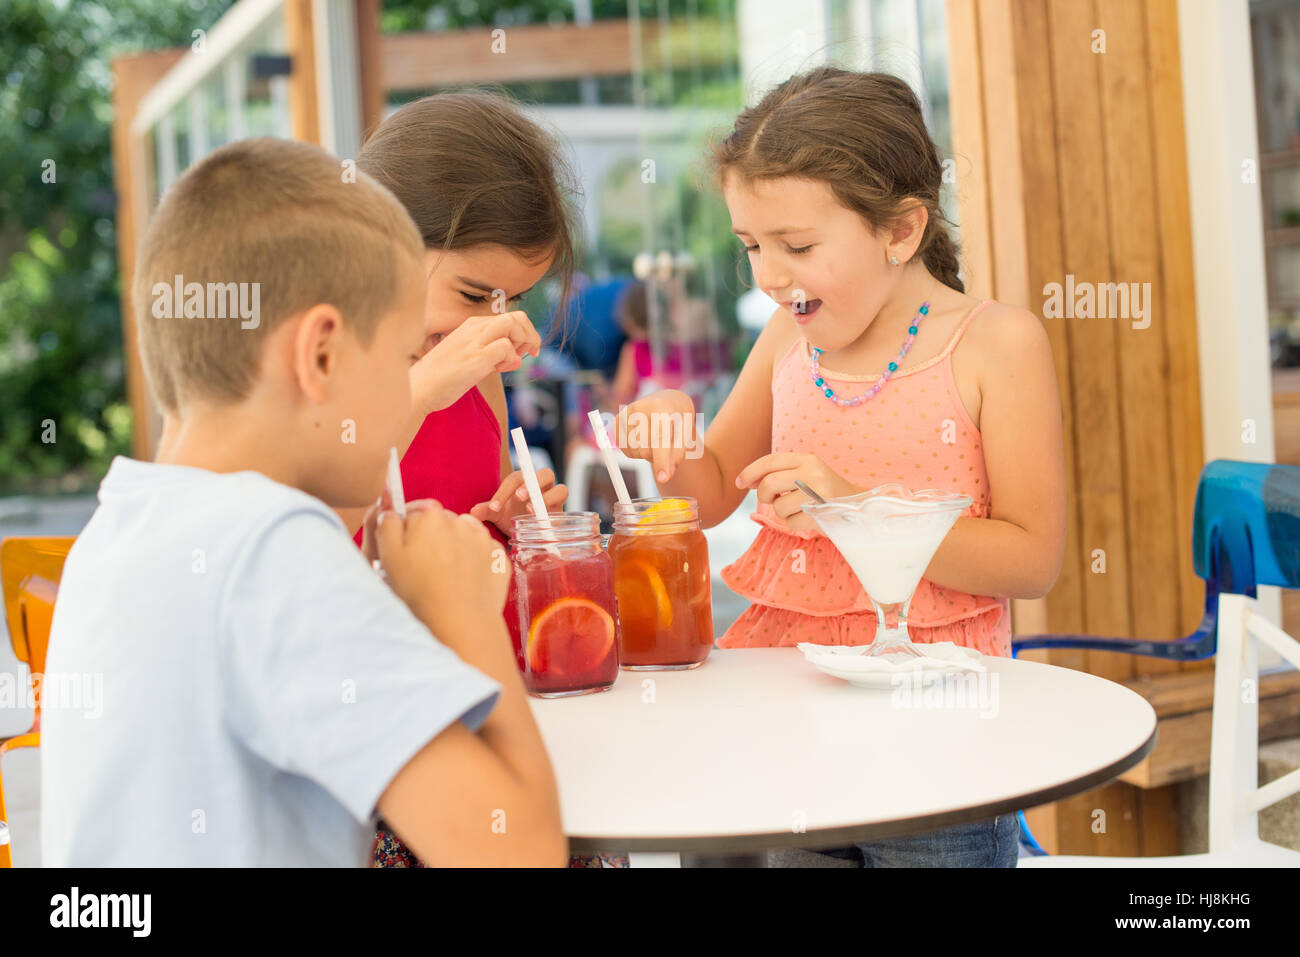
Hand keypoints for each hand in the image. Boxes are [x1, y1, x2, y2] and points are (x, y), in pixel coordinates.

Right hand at [374, 499, 510, 632]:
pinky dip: (475, 562)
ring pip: (464, 536)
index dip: (408, 534)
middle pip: (440, 525)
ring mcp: (483, 538)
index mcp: (429, 517)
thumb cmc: (420, 591)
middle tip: (425, 568)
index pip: (414, 515)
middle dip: (433, 539)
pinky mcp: (498, 555)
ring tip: (447, 576)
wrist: (460, 620)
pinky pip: (483, 552)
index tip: (407, 551)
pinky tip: (466, 580)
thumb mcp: (389, 556)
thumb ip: (388, 526)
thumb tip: (390, 511)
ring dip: (456, 548)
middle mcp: (459, 521)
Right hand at [411, 311, 540, 414]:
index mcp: (472, 326)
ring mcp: (475, 341)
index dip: (524, 333)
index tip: (523, 351)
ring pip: (512, 323)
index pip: (510, 318)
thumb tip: (517, 358)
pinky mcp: (476, 357)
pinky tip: (498, 370)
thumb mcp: (470, 358)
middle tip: (528, 354)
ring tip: (510, 362)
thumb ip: (494, 355)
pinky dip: (510, 358)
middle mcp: (474, 328)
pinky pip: (505, 347)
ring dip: (522, 342)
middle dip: (530, 335)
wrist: (420, 388)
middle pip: (516, 317)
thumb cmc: (443, 377)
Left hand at [469, 469, 567, 537]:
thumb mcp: (496, 515)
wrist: (525, 533)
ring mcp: (551, 495)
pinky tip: (541, 519)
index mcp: (521, 481)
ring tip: (530, 509)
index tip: (494, 508)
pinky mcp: (560, 508)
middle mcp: (538, 484)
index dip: (504, 491)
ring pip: (557, 484)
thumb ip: (486, 511)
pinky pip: (562, 495)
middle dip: (531, 483)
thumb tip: (473, 513)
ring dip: (545, 495)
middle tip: (518, 497)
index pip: (514, 479)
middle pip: (542, 473)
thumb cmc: (510, 518)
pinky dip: (553, 504)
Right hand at [614, 389, 696, 482]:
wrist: (668, 401)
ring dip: (646, 455)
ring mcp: (626, 412)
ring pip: (634, 450)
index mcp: (661, 406)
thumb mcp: (686, 434)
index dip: (662, 461)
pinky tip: (644, 441)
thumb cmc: (679, 419)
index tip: (663, 478)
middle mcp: (640, 406)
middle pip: (645, 448)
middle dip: (656, 456)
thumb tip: (664, 476)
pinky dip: (635, 452)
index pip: (660, 439)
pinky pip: (624, 449)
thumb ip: (677, 454)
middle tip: (665, 448)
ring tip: (656, 442)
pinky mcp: (617, 420)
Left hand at [735, 452, 860, 533]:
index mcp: (806, 459)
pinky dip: (796, 524)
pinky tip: (809, 518)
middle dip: (763, 496)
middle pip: (768, 484)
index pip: (769, 461)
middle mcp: (812, 472)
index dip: (749, 472)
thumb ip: (780, 474)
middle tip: (772, 501)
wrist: (861, 506)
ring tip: (798, 509)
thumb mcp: (806, 474)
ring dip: (783, 513)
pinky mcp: (821, 512)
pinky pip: (792, 522)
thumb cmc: (825, 492)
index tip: (738, 483)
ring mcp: (818, 492)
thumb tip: (746, 481)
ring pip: (778, 507)